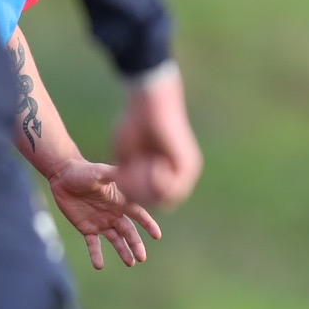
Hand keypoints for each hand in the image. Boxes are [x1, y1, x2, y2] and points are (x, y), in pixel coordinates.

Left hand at [45, 159, 160, 268]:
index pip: (139, 215)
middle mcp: (115, 214)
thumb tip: (130, 172)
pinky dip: (96, 254)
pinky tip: (99, 265)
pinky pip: (93, 244)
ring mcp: (101, 223)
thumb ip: (115, 174)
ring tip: (130, 263)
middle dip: (136, 245)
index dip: (148, 225)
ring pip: (116, 240)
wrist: (63, 175)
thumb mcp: (100, 172)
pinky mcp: (87, 228)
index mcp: (122, 201)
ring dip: (123, 251)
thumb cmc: (84, 171)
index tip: (157, 236)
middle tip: (142, 257)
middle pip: (129, 232)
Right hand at [112, 68, 201, 210]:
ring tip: (138, 164)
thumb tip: (129, 196)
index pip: (151, 200)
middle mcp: (179, 176)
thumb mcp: (127, 158)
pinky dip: (155, 180)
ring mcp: (186, 171)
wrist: (148, 105)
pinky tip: (150, 162)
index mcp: (164, 174)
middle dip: (137, 191)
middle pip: (159, 203)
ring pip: (165, 198)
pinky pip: (170, 188)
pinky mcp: (188, 165)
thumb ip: (128, 178)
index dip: (133, 194)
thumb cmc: (134, 126)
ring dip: (145, 186)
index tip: (121, 176)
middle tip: (128, 172)